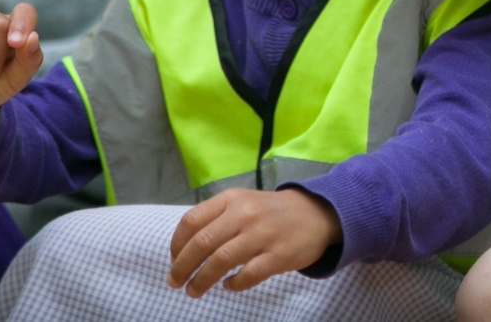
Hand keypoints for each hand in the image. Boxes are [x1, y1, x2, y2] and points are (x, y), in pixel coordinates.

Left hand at [169, 188, 341, 295]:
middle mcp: (245, 214)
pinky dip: (233, 285)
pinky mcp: (279, 255)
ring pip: (220, 261)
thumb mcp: (242, 203)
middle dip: (182, 268)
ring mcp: (263, 235)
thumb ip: (215, 219)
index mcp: (232, 200)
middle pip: (202, 244)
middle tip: (175, 282)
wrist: (317, 213)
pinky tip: (229, 286)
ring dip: (201, 281)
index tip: (174, 260)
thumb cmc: (270, 212)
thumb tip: (182, 250)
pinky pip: (247, 275)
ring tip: (193, 291)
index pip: (191, 221)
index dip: (176, 245)